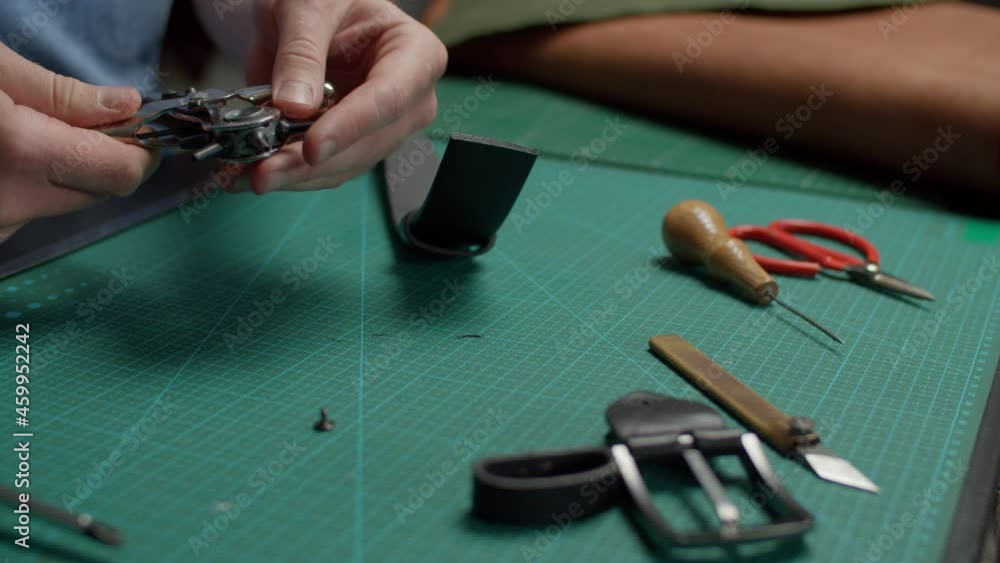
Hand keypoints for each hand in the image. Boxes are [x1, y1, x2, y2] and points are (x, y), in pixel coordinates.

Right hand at [0, 45, 159, 242]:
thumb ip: (62, 94)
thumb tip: (126, 106)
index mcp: (20, 150)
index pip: (123, 172)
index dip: (143, 148)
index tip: (144, 127)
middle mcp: (12, 201)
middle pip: (103, 189)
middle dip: (106, 156)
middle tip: (87, 122)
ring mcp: (0, 225)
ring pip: (69, 201)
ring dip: (69, 170)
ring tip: (35, 134)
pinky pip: (34, 210)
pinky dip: (37, 184)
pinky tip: (13, 159)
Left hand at [242, 0, 446, 193]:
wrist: (312, 10)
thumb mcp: (306, 7)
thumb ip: (300, 52)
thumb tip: (294, 106)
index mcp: (416, 55)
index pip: (388, 98)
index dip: (350, 127)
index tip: (311, 148)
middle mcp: (410, 99)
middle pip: (368, 143)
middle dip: (312, 164)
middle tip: (263, 171)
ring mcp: (385, 127)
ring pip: (346, 165)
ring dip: (296, 177)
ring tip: (247, 175)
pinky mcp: (357, 145)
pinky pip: (327, 169)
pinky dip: (290, 176)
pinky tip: (253, 172)